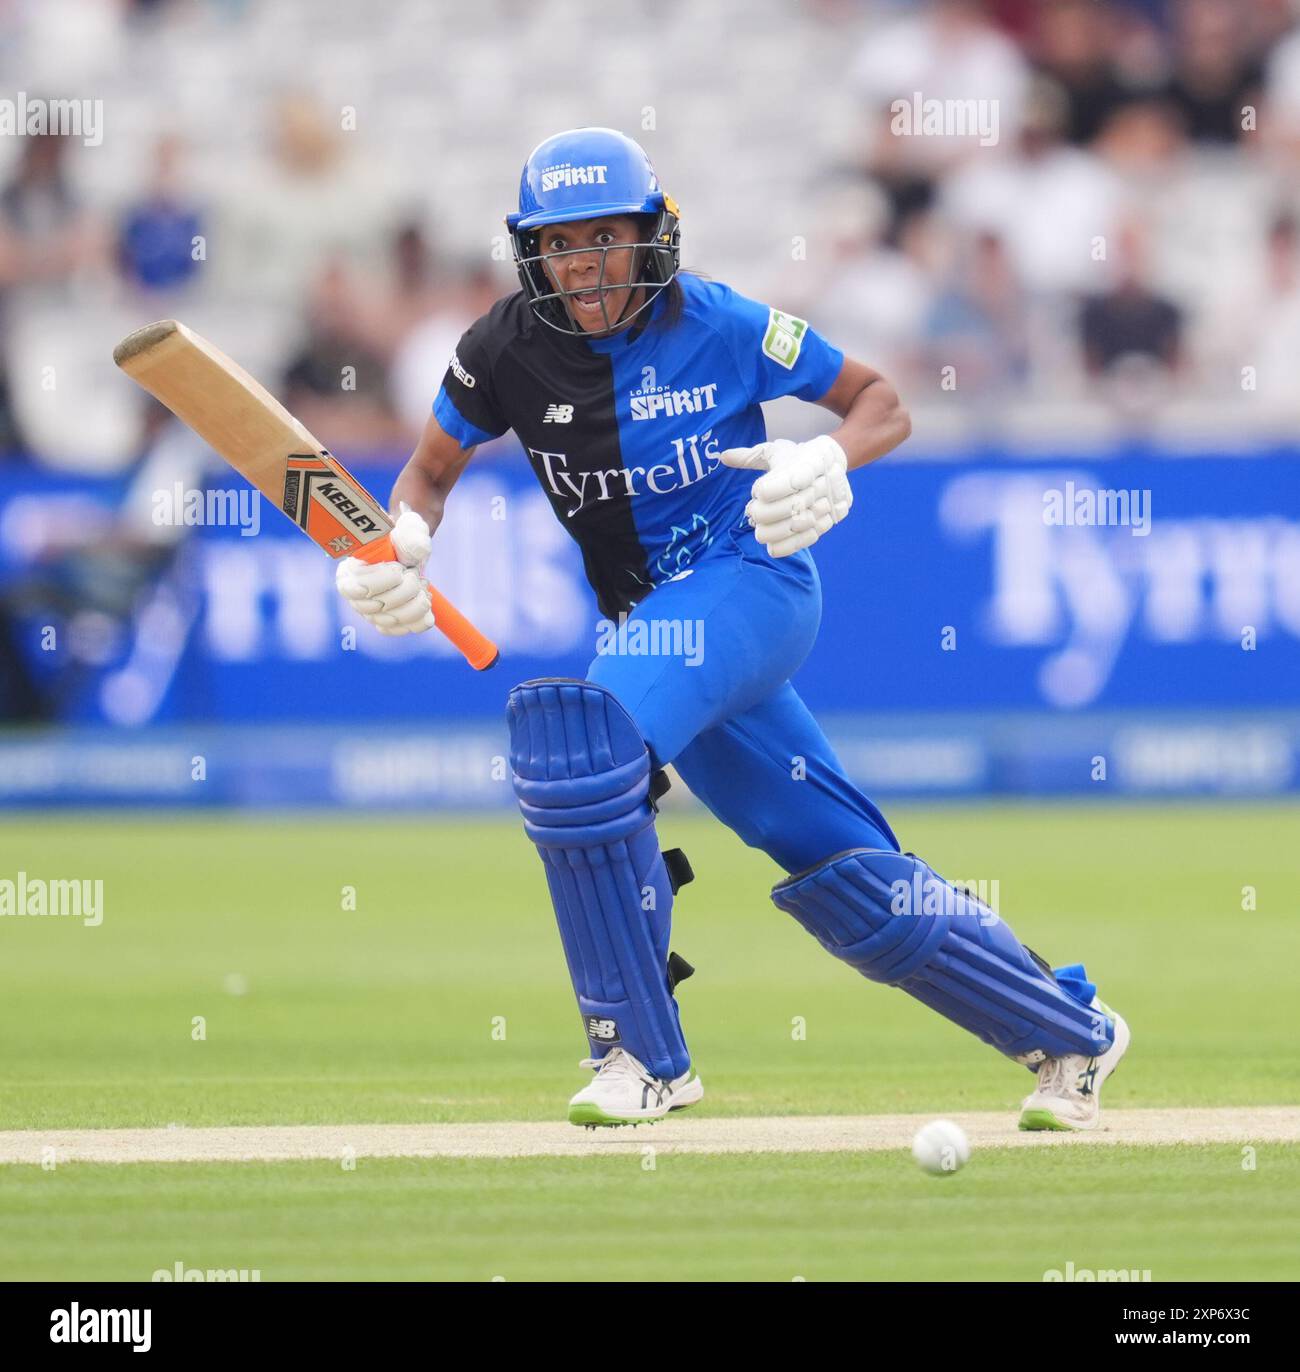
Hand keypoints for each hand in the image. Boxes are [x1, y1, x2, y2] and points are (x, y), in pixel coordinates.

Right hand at [335, 506, 436, 635]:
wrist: (410, 550)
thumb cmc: (402, 537)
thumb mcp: (407, 528)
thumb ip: (412, 534)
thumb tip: (420, 550)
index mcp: (349, 573)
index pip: (357, 589)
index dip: (383, 581)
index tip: (399, 568)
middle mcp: (356, 597)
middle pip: (377, 608)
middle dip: (406, 590)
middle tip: (415, 573)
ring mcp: (371, 614)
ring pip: (393, 621)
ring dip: (416, 603)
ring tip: (423, 585)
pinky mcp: (388, 624)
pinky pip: (404, 629)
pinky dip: (421, 617)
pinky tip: (425, 599)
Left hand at [718, 434, 851, 556]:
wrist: (832, 463)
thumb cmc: (796, 457)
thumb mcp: (774, 451)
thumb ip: (749, 456)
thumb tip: (722, 457)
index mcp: (816, 458)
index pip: (798, 476)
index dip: (776, 487)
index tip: (757, 492)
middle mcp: (827, 481)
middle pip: (798, 503)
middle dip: (770, 512)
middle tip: (752, 512)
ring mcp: (831, 503)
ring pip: (802, 523)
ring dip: (776, 531)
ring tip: (758, 529)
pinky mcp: (830, 521)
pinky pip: (810, 537)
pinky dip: (789, 545)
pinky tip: (771, 547)